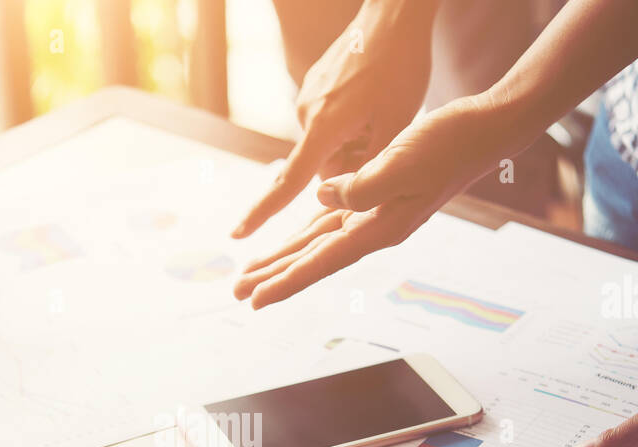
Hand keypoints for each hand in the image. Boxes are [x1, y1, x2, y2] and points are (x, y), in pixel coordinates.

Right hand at [232, 0, 435, 238]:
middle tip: (384, 136)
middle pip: (323, 165)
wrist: (393, 14)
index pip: (288, 181)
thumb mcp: (397, 124)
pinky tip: (372, 97)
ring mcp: (308, 98)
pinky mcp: (315, 87)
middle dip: (351, 164)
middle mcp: (306, 114)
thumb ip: (371, 166)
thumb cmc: (400, 67)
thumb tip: (346, 196)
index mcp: (324, 128)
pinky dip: (349, 123)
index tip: (237, 233)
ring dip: (354, 142)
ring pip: (328, 143)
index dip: (263, 212)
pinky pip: (328, 121)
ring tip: (382, 110)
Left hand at [235, 95, 511, 307]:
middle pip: (312, 259)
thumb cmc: (446, 145)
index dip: (285, 281)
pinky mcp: (376, 197)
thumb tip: (323, 197)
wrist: (481, 132)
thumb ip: (360, 187)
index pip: (320, 262)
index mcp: (379, 228)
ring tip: (251, 272)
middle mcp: (374, 229)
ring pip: (316, 242)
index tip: (255, 300)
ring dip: (284, 256)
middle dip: (274, 274)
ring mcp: (376, 215)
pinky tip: (290, 241)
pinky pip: (331, 221)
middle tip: (238, 292)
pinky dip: (307, 232)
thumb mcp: (400, 163)